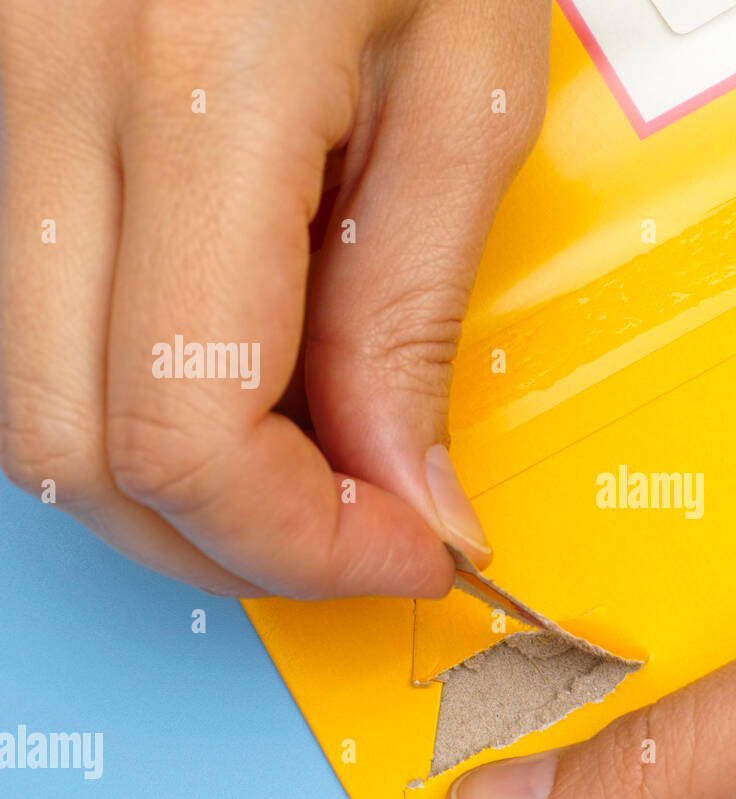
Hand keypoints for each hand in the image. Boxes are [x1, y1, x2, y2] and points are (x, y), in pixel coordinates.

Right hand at [0, 0, 548, 596]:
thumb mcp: (467, 95)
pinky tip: (226, 376)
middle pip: (73, 444)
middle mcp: (44, 89)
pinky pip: (25, 320)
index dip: (299, 541)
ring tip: (303, 461)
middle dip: (227, 540)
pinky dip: (124, 395)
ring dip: (170, 480)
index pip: (187, 428)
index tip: (402, 553)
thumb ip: (413, 317)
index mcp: (194, 83)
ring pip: (25, 399)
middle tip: (351, 537)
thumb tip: (404, 499)